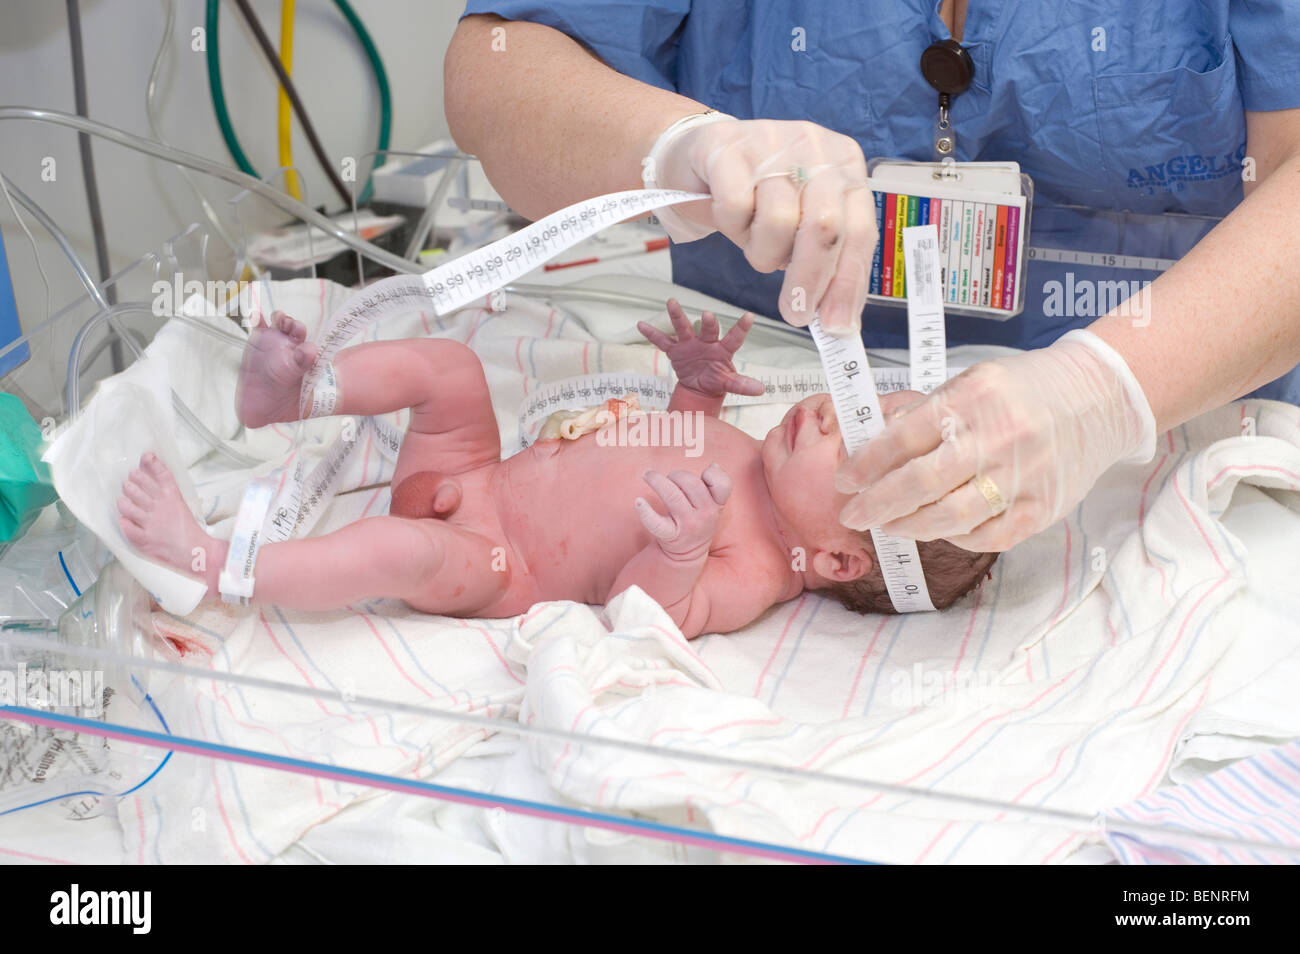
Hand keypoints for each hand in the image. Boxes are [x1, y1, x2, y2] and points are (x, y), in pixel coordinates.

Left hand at [635, 464, 732, 561]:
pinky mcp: (670, 535)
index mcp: (716, 505)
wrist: (687, 554)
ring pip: (672, 495)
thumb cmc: (697, 520)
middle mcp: (705, 515)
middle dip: (677, 475)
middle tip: (670, 478)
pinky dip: (645, 511)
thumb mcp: (712, 505)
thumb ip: (714, 486)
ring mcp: (688, 525)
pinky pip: (656, 522)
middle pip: (691, 483)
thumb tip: (714, 466)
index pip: (722, 484)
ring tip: (647, 475)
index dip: (712, 474)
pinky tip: (639, 502)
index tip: (703, 474)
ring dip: (657, 481)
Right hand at [637, 299, 763, 399]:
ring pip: (684, 328)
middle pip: (708, 330)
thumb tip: (761, 389)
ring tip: (671, 302)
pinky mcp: (675, 351)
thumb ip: (741, 384)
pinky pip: (662, 341)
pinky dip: (652, 334)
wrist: (699, 386)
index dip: (741, 328)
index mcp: (723, 349)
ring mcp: (690, 344)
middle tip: (708, 315)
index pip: (734, 338)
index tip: (749, 316)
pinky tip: (641, 324)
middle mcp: (707, 342)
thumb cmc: (717, 380)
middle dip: (707, 323)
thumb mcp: (728, 383)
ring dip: (677, 316)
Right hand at [652, 118, 872, 334]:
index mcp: (845, 167)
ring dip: (761, 253)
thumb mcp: (801, 223)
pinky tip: (729, 217)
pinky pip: (735, 206)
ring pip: (777, 222)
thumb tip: (837, 320)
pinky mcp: (729, 146)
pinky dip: (731, 226)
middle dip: (809, 281)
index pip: (860, 232)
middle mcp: (816, 149)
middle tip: (795, 313)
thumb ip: (824, 262)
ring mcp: (772, 142)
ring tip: (753, 244)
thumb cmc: (757, 196)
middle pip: (824, 228)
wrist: (702, 155)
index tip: (837, 325)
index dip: (849, 284)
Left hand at [834, 331, 1156, 551]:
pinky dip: (955, 538)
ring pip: (950, 518)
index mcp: (973, 399)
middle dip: (876, 503)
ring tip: (888, 525)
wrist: (1100, 397)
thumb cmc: (1023, 389)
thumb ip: (922, 413)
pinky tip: (937, 529)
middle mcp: (998, 438)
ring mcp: (1022, 477)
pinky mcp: (1042, 508)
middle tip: (852, 514)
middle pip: (921, 483)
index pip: (904, 438)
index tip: (843, 481)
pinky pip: (987, 537)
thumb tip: (867, 444)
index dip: (866, 465)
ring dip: (909, 526)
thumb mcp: (970, 382)